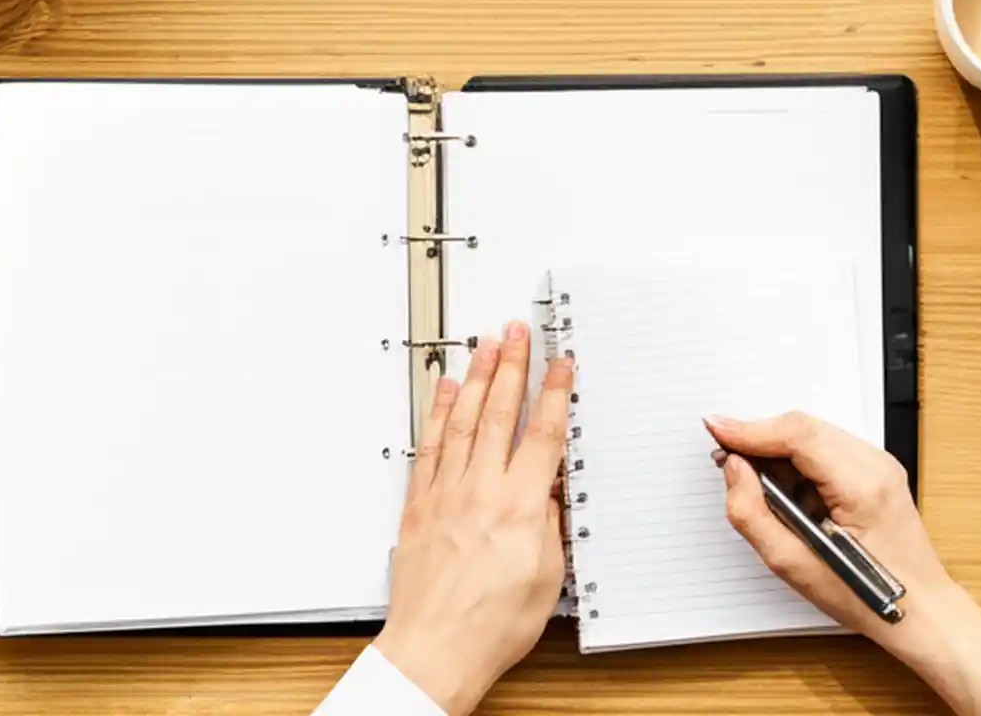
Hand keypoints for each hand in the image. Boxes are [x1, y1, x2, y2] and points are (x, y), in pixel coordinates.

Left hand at [373, 321, 573, 715]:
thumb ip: (550, 523)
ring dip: (476, 377)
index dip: (554, 392)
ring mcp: (446, 494)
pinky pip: (429, 446)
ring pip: (464, 420)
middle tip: (516, 331)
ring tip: (484, 344)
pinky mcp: (419, 505)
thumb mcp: (547, 576)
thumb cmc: (491, 625)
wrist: (436, 649)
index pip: (542, 434)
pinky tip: (444, 391)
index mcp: (521, 507)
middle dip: (512, 365)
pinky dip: (438, 414)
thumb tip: (550, 488)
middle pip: (500, 413)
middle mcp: (481, 491)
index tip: (561, 363)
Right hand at [705, 412, 980, 715]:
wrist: (920, 610)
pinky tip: (782, 485)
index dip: (750, 429)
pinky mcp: (875, 470)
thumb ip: (753, 513)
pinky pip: (825, 446)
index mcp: (861, 486)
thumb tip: (734, 469)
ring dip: (776, 447)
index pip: (797, 435)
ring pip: (812, 432)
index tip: (716, 428)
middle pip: (803, 426)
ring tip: (752, 478)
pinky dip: (795, 457)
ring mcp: (879, 464)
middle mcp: (876, 465)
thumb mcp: (793, 565)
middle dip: (758, 436)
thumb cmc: (866, 596)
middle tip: (726, 458)